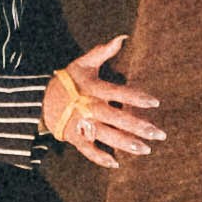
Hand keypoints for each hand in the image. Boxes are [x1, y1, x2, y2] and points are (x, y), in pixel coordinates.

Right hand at [41, 34, 162, 172]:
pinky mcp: (75, 138)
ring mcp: (82, 125)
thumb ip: (103, 52)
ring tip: (146, 150)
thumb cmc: (69, 80)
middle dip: (138, 126)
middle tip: (159, 134)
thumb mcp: (83, 63)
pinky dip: (100, 158)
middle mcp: (89, 108)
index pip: (118, 93)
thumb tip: (122, 38)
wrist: (42, 100)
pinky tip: (116, 163)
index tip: (155, 102)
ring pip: (106, 136)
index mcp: (93, 89)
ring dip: (125, 144)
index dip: (136, 97)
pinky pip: (88, 150)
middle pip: (116, 118)